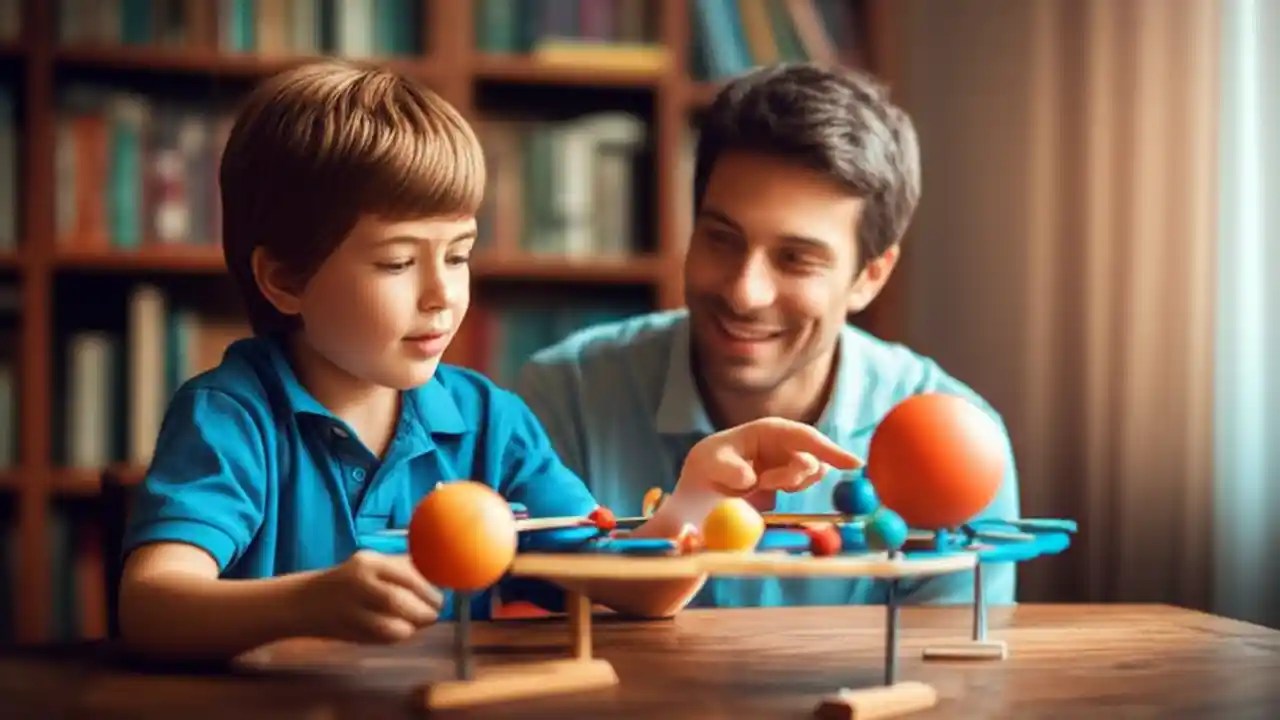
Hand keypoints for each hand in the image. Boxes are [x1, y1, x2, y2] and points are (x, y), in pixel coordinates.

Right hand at [298, 550, 443, 643]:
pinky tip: (398, 630)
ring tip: (416, 623)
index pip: (407, 576)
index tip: (440, 598)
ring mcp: (351, 611)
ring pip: (391, 627)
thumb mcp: (371, 564)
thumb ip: (403, 568)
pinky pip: (381, 640)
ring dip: (411, 628)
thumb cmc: (349, 579)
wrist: (304, 601)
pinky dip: (396, 638)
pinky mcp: (349, 634)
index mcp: (369, 563)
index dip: (428, 590)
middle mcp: (359, 584)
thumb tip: (440, 575)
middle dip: (424, 612)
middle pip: (399, 602)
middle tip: (433, 614)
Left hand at [667, 417, 862, 519]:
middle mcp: (782, 442)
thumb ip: (730, 470)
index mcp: (766, 430)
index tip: (854, 464)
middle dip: (796, 474)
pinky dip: (789, 489)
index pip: (804, 436)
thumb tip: (751, 478)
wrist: (701, 486)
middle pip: (811, 456)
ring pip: (810, 472)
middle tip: (769, 484)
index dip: (829, 449)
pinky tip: (765, 489)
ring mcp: (787, 459)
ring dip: (789, 483)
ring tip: (758, 484)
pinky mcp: (787, 478)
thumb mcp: (711, 464)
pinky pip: (801, 484)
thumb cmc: (706, 466)